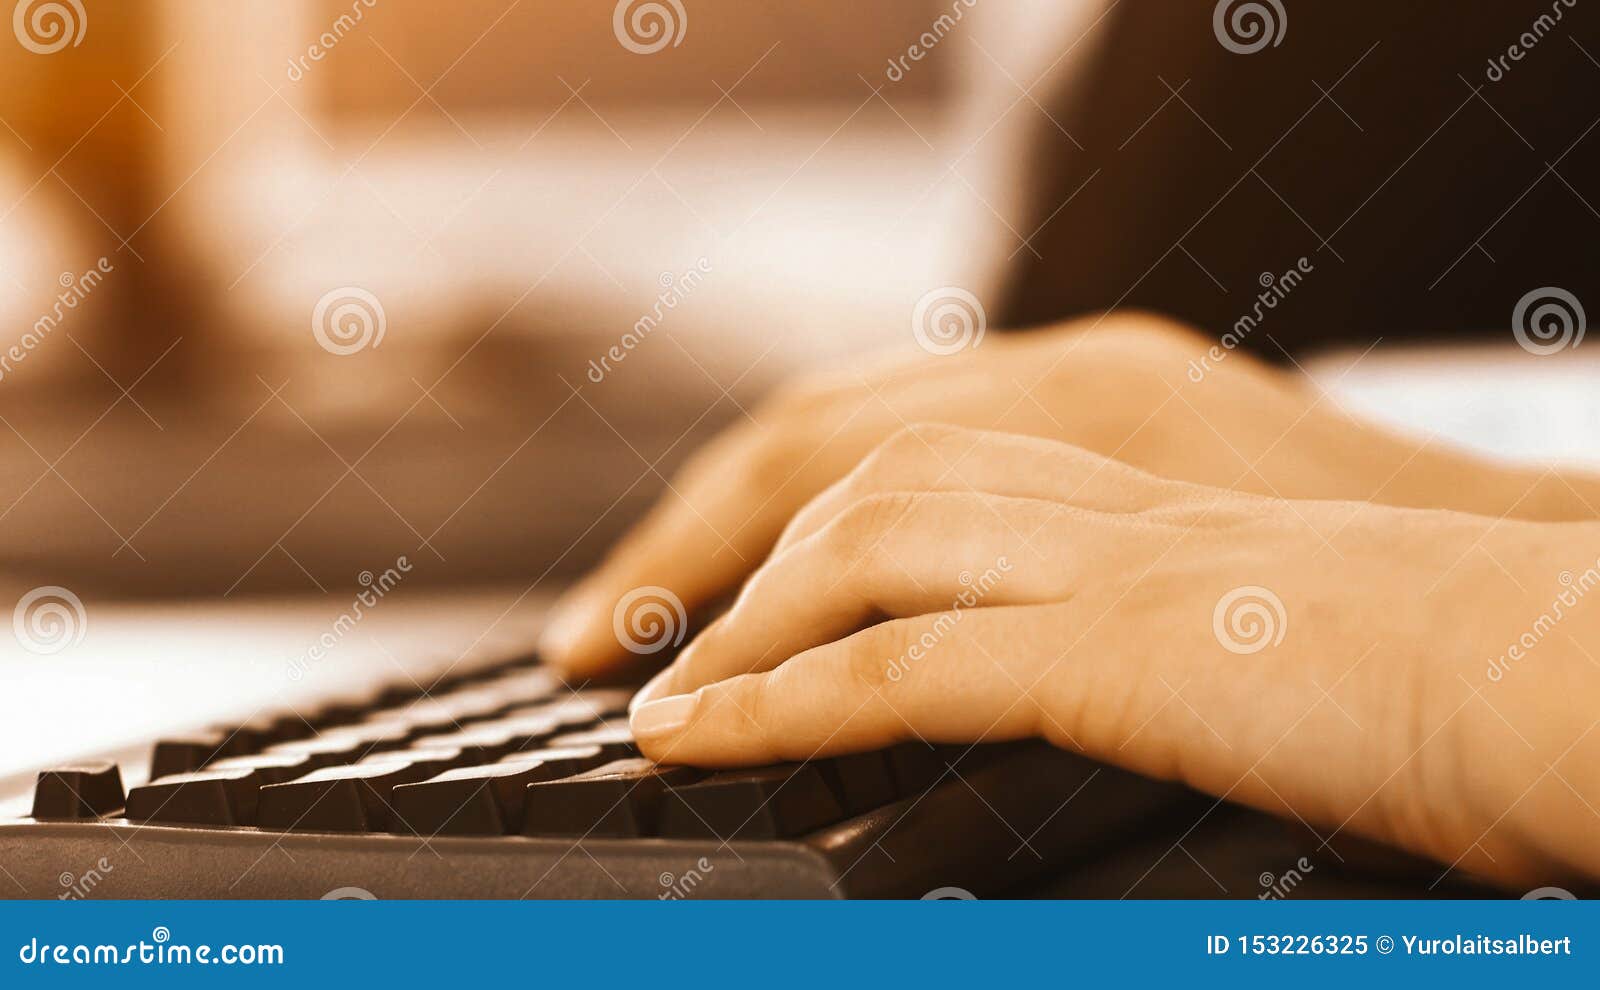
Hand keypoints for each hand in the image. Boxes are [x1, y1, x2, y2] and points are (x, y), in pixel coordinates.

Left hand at [540, 311, 1599, 677]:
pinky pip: (901, 662)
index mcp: (1132, 456)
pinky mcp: (1119, 646)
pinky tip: (697, 736)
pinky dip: (781, 701)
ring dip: (737, 620)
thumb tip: (1058, 669)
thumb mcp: (1251, 616)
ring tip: (653, 693)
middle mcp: (1103, 472)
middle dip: (725, 544)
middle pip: (853, 465)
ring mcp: (1106, 551)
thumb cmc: (1434, 665)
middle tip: (634, 630)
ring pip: (858, 544)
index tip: (710, 584)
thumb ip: (1140, 617)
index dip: (786, 507)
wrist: (1557, 663)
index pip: (907, 442)